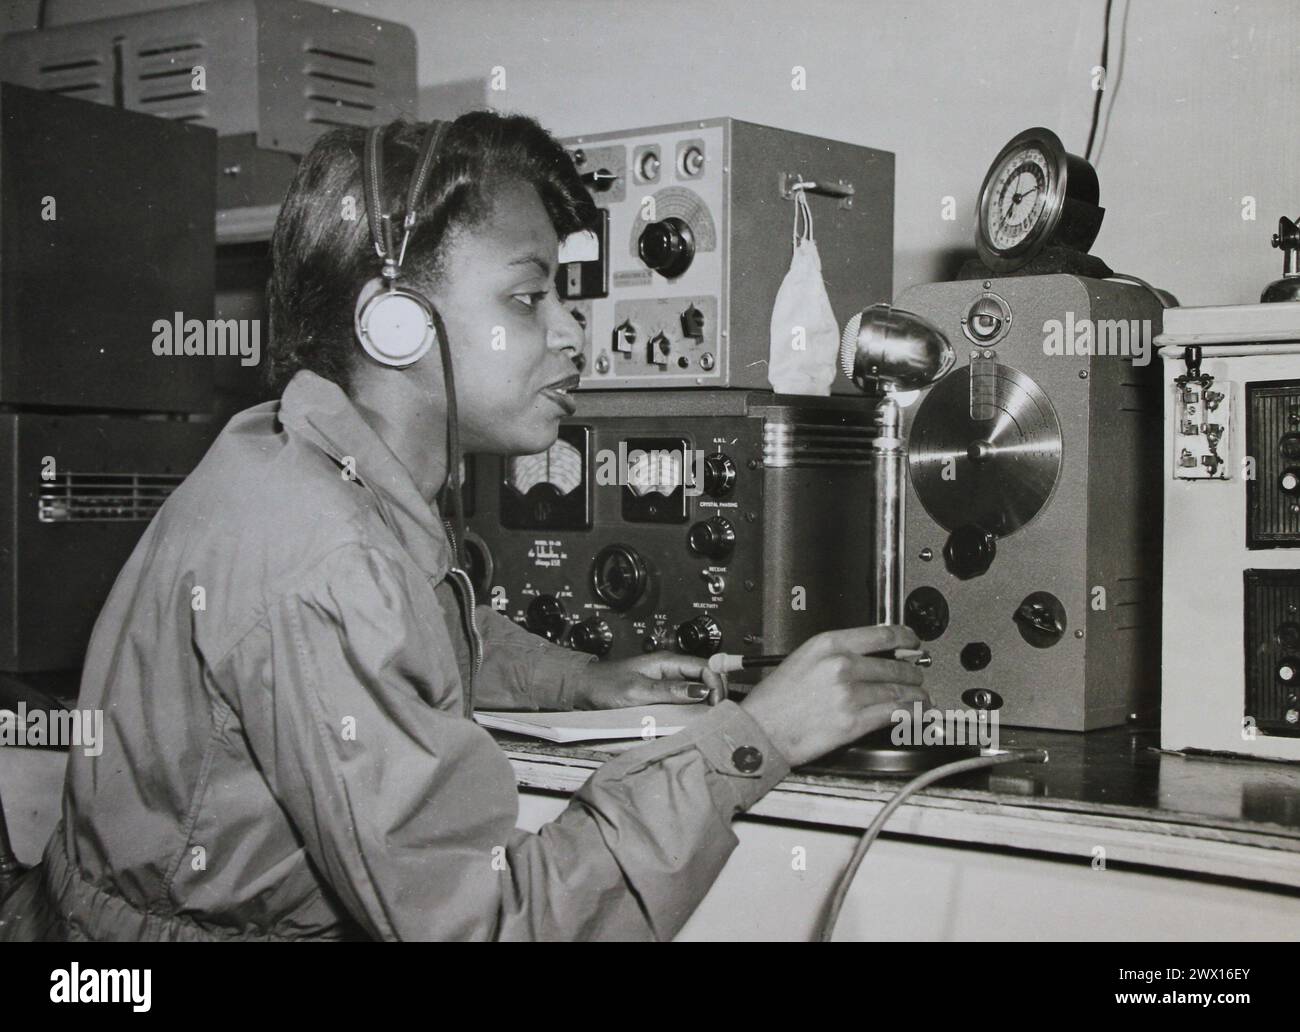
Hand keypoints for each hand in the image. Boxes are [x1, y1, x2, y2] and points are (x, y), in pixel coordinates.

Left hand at [571, 653, 726, 708]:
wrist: (585, 689)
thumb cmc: (606, 686)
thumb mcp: (638, 691)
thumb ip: (670, 692)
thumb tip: (701, 691)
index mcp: (667, 661)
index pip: (705, 666)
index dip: (716, 684)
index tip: (715, 704)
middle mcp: (670, 668)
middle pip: (706, 674)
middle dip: (716, 690)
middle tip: (716, 712)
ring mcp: (667, 680)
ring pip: (698, 686)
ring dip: (707, 698)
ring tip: (710, 716)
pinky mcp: (662, 691)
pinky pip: (685, 696)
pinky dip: (694, 705)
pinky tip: (696, 716)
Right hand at [740, 625, 928, 766]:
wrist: (760, 730)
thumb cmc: (774, 699)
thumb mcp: (802, 659)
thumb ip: (836, 655)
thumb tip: (867, 658)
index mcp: (828, 645)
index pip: (881, 634)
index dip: (905, 636)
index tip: (913, 640)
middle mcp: (841, 666)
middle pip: (894, 666)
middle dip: (912, 672)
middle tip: (917, 676)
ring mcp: (849, 695)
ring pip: (899, 692)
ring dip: (916, 695)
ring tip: (921, 697)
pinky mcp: (853, 722)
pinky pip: (894, 715)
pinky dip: (911, 714)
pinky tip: (916, 713)